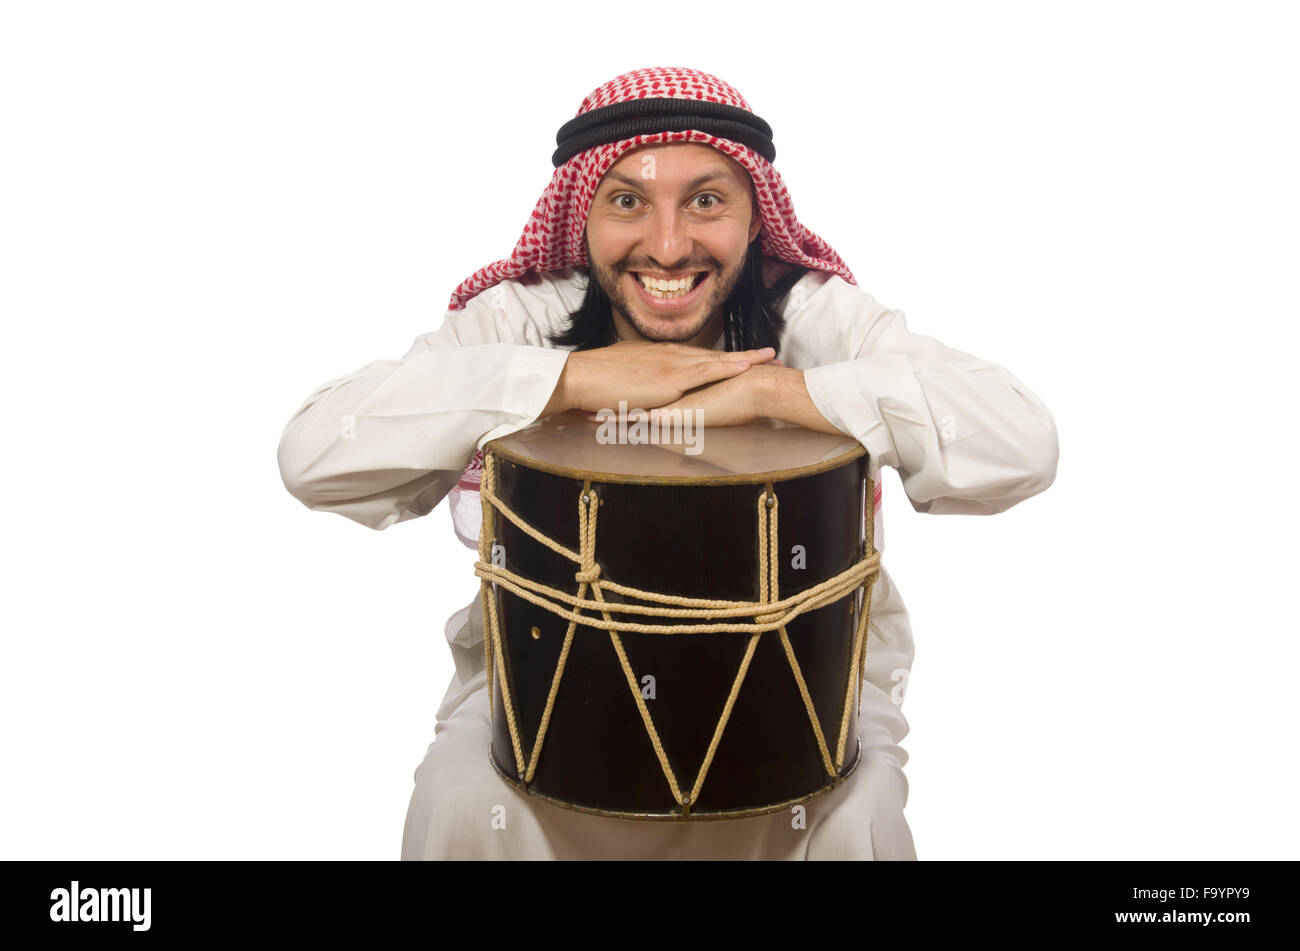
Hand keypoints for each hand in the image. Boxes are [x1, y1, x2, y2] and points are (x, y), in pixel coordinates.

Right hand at [542, 341, 775, 415]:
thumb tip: (638, 394)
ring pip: (716, 359)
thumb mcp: (618, 381)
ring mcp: (669, 364)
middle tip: (768, 354)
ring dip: (744, 358)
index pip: (696, 356)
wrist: (578, 379)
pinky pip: (705, 371)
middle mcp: (667, 355)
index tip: (738, 358)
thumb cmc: (591, 384)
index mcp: (656, 357)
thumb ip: (634, 385)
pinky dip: (727, 367)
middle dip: (741, 355)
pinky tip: (746, 367)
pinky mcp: (669, 378)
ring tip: (769, 357)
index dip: (719, 358)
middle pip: (712, 354)